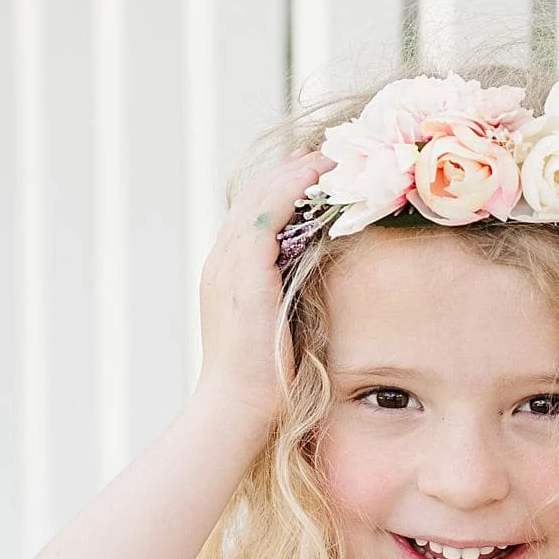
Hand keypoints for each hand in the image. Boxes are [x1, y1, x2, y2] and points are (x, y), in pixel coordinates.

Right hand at [195, 149, 331, 427]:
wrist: (238, 408)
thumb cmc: (266, 383)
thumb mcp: (280, 330)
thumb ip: (292, 303)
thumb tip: (321, 293)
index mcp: (230, 272)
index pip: (257, 213)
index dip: (288, 187)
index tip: (324, 172)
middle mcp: (224, 259)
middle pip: (257, 193)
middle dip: (295, 169)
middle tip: (334, 150)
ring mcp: (229, 262)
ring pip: (262, 194)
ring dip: (298, 169)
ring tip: (334, 154)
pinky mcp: (244, 269)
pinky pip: (268, 212)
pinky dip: (294, 188)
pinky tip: (323, 176)